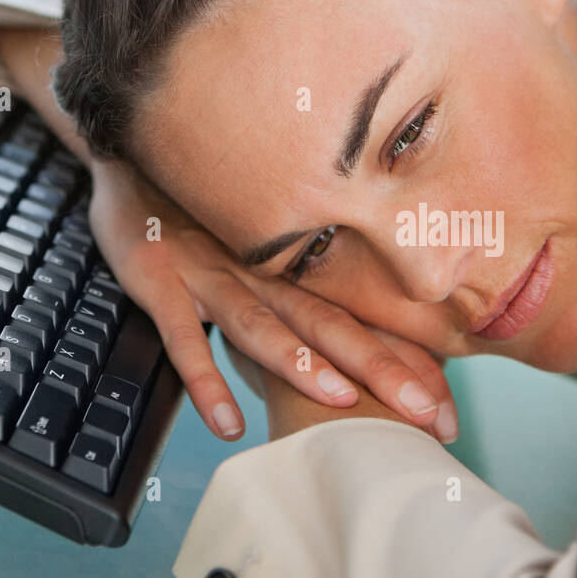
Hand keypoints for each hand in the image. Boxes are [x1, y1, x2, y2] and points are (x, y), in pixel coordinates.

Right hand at [86, 159, 458, 443]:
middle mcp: (258, 270)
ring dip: (301, 362)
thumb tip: (348, 346)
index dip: (402, 359)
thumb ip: (292, 289)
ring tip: (341, 401)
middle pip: (327, 321)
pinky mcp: (160, 279)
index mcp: (285, 267)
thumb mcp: (249, 244)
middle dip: (381, 367)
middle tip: (430, 413)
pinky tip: (226, 423)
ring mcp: (209, 274)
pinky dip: (205, 380)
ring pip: (261, 322)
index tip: (448, 410)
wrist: (128, 154)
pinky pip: (183, 337)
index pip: (356, 316)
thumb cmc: (193, 212)